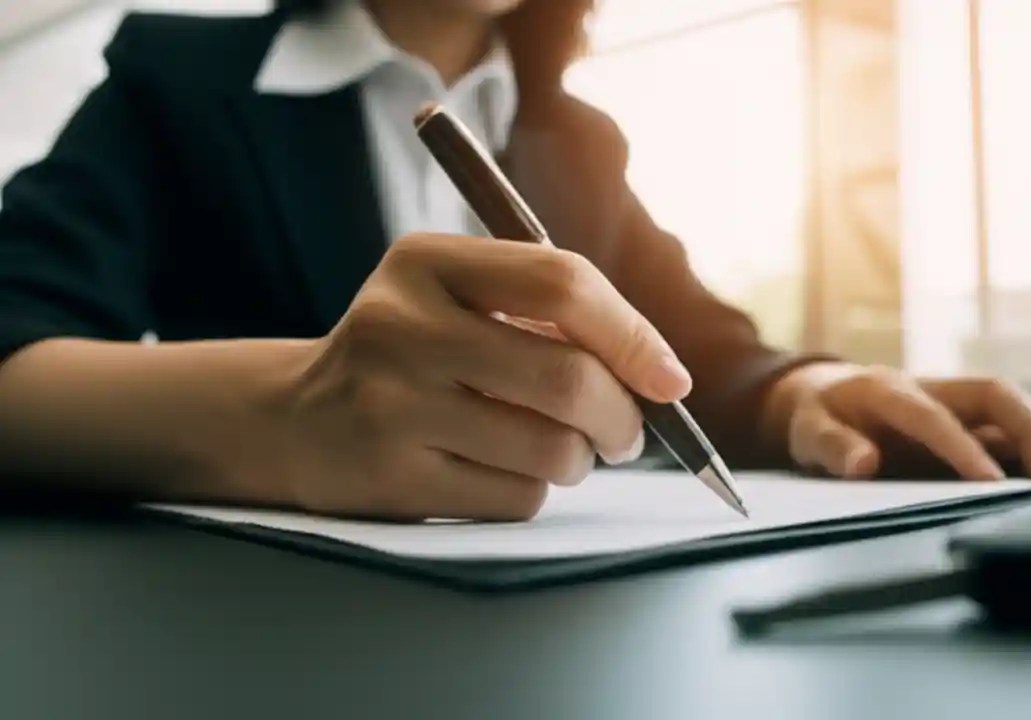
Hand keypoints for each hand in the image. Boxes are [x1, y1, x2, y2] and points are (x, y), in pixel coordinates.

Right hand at [275, 234, 690, 520]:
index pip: (561, 283)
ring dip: (578, 459)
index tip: (670, 380)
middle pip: (567, 379)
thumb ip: (548, 313)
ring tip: (558, 449)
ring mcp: (389, 407)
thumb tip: (658, 373)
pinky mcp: (392, 480)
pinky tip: (501, 471)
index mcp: (426, 262)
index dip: (633, 334)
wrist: (293, 417)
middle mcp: (400, 327)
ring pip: (550, 450)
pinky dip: (534, 491)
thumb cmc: (411, 352)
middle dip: (622, 417)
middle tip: (625, 432)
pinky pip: (516, 499)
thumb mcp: (456, 296)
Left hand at [761, 363, 1030, 479]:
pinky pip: (1007, 426)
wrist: (819, 393)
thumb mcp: (808, 431)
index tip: (990, 483)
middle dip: (1026, 431)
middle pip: (992, 395)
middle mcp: (929, 387)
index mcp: (887, 389)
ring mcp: (950, 400)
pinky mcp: (964, 417)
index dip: (962, 447)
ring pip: (1008, 408)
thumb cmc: (815, 416)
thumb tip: (863, 464)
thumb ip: (833, 447)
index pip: (932, 416)